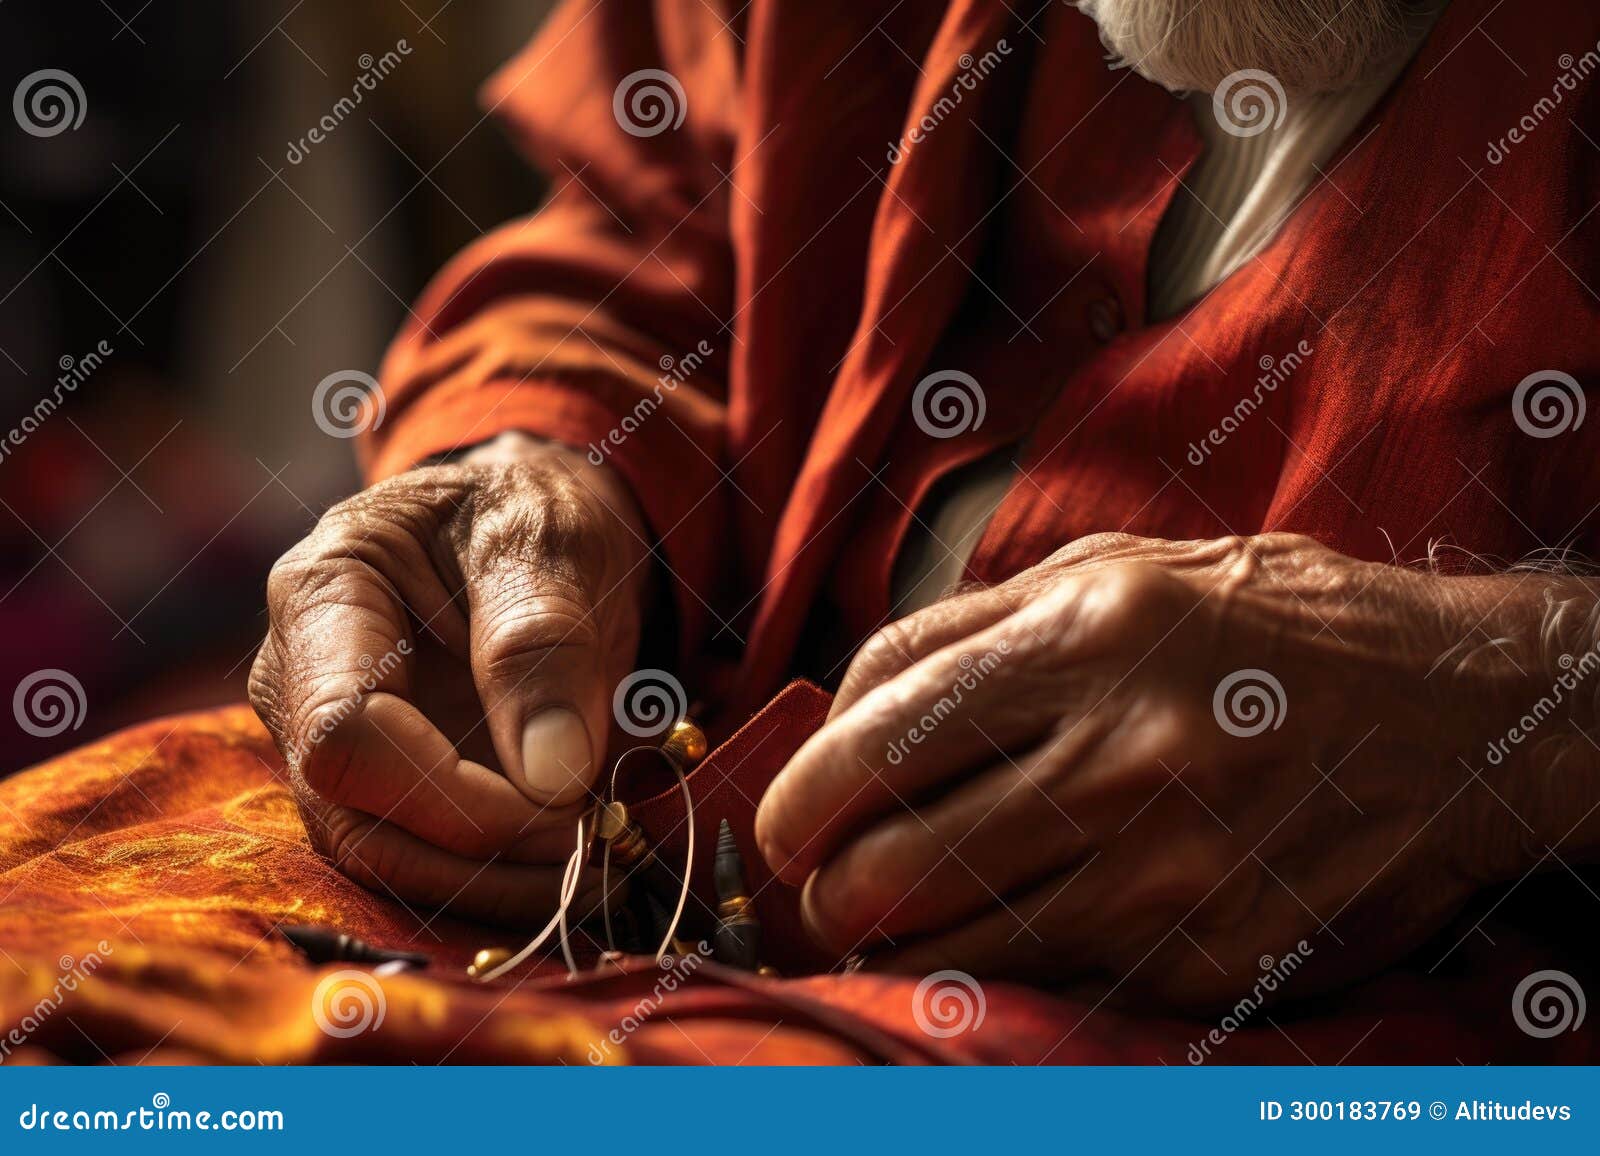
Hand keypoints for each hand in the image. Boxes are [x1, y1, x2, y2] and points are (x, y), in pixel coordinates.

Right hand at [249, 433, 649, 923]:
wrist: (528, 521)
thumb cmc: (529, 511)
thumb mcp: (550, 540)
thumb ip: (542, 642)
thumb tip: (550, 778)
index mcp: (321, 592)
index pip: (344, 733)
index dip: (452, 795)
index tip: (563, 801)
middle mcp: (298, 677)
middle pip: (351, 817)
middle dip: (480, 859)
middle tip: (597, 858)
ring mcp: (324, 742)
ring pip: (380, 857)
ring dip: (491, 888)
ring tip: (599, 874)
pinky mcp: (374, 784)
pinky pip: (417, 858)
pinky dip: (494, 880)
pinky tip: (571, 871)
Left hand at [756, 533, 1575, 1008]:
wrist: (1448, 712)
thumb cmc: (1264, 624)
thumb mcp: (1117, 571)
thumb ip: (970, 625)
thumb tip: (846, 703)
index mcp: (1085, 637)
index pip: (878, 731)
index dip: (799, 792)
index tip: (784, 822)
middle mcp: (1123, 754)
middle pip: (897, 857)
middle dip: (826, 890)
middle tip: (821, 888)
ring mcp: (1172, 866)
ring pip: (961, 938)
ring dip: (897, 941)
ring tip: (888, 919)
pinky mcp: (1210, 950)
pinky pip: (1056, 976)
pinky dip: (1002, 965)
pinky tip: (1001, 933)